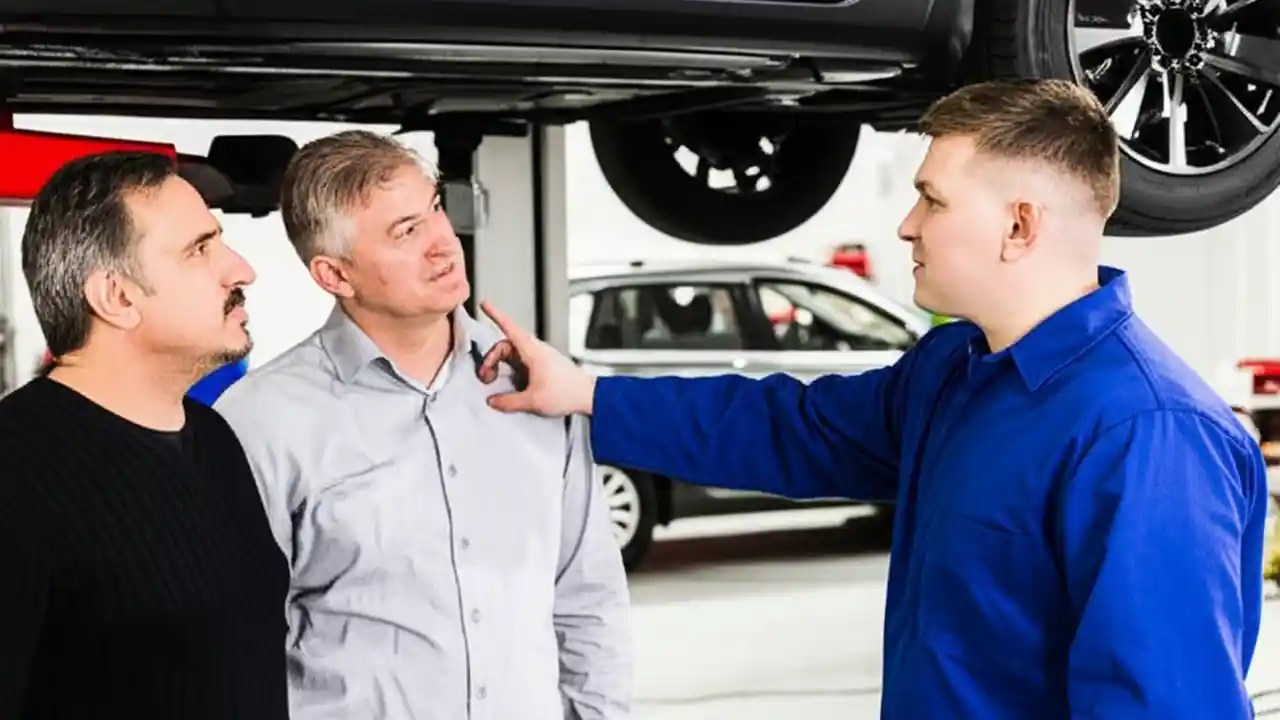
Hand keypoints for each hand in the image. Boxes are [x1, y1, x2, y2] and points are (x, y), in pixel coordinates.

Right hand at [476, 300, 596, 416]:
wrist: (589, 396)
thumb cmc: (567, 392)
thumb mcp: (533, 400)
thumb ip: (509, 401)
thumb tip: (494, 400)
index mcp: (532, 351)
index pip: (510, 328)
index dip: (496, 315)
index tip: (485, 304)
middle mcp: (536, 350)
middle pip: (506, 345)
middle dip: (492, 358)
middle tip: (485, 375)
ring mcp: (540, 358)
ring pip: (513, 354)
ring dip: (500, 364)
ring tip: (495, 380)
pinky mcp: (544, 366)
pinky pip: (521, 362)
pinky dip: (510, 369)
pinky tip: (510, 383)